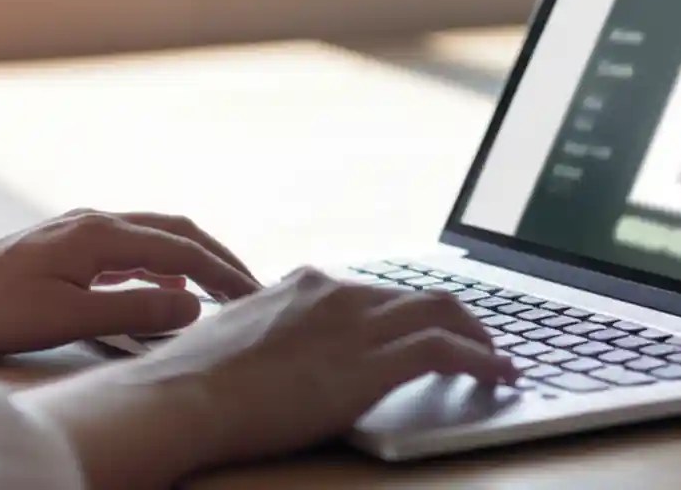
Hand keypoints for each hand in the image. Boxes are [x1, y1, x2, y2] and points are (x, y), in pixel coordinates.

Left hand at [0, 209, 259, 353]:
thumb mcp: (65, 317)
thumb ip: (133, 310)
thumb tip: (194, 304)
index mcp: (101, 234)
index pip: (182, 250)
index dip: (224, 273)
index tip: (256, 296)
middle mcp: (96, 221)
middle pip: (177, 231)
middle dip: (220, 257)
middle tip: (253, 287)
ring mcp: (82, 228)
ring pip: (156, 234)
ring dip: (194, 258)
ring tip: (223, 286)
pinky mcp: (70, 243)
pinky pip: (134, 246)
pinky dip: (165, 263)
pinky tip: (167, 287)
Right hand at [18, 267, 516, 488]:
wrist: (181, 396)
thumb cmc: (192, 379)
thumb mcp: (237, 338)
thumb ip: (271, 333)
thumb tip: (276, 353)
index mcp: (308, 284)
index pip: (377, 290)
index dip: (409, 312)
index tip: (423, 328)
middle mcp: (340, 292)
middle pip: (418, 295)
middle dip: (456, 318)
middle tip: (475, 342)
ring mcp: (359, 322)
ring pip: (445, 312)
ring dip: (478, 336)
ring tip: (495, 360)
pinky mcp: (373, 361)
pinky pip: (449, 350)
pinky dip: (483, 360)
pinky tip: (499, 377)